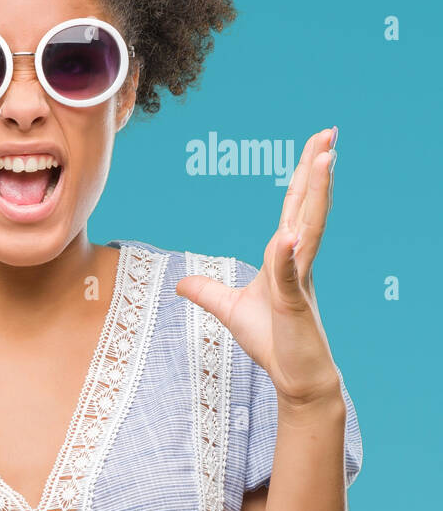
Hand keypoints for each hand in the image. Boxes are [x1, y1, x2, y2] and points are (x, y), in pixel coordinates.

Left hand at [175, 127, 342, 408]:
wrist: (296, 376)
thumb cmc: (272, 341)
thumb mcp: (230, 310)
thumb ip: (208, 292)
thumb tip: (181, 283)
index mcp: (284, 258)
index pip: (294, 208)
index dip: (303, 177)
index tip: (318, 146)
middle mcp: (297, 262)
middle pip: (307, 207)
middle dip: (317, 170)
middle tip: (328, 133)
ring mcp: (298, 281)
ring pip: (306, 229)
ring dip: (316, 194)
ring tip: (325, 159)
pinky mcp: (293, 304)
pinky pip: (288, 275)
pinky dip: (287, 255)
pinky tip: (289, 235)